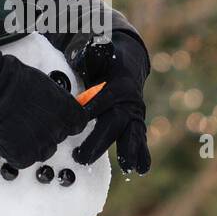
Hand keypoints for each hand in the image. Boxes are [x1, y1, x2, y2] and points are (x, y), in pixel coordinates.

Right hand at [0, 51, 88, 168]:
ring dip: (34, 143)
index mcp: (68, 113)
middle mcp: (58, 131)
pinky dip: (17, 152)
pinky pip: (24, 159)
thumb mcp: (47, 86)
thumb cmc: (16, 82)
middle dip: (47, 130)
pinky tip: (10, 136)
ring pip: (43, 151)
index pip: (78, 125)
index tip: (59, 119)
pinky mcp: (23, 156)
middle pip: (58, 138)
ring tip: (19, 128)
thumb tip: (57, 109)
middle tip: (31, 120)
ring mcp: (40, 146)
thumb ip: (57, 103)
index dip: (66, 122)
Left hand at [68, 32, 150, 174]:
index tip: (75, 122)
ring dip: (130, 150)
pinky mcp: (134, 124)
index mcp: (117, 84)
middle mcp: (128, 101)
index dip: (89, 109)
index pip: (101, 99)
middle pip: (114, 122)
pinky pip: (138, 139)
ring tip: (129, 168)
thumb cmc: (102, 57)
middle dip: (99, 141)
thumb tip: (95, 46)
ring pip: (132, 133)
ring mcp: (133, 114)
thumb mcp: (95, 51)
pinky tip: (141, 169)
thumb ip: (92, 51)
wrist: (125, 62)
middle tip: (82, 157)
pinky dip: (141, 154)